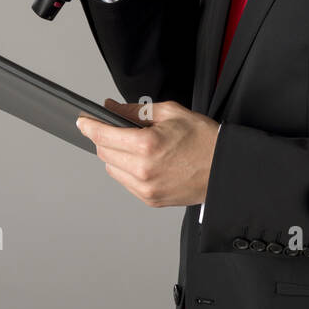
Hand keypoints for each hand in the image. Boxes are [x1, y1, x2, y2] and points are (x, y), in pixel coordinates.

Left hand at [76, 99, 218, 207]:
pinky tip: (143, 161)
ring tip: (135, 146)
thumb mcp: (170, 113)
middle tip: (115, 128)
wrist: (226, 168)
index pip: (103, 135)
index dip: (89, 126)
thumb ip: (136, 111)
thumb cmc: (204, 140)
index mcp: (146, 146)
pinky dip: (127, 170)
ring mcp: (146, 188)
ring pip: (112, 169)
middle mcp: (143, 171)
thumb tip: (113, 108)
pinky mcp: (151, 199)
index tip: (82, 121)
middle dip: (104, 138)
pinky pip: (126, 183)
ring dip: (115, 156)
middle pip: (104, 153)